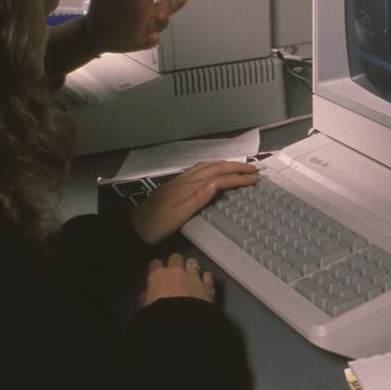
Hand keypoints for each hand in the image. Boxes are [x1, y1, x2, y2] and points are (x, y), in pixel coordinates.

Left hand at [85, 0, 191, 53]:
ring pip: (162, 23)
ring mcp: (146, 27)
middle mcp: (148, 10)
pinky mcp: (141, 41)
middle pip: (168, 5)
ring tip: (161, 14)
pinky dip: (152, 39)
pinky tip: (151, 36)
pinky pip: (151, 40)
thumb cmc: (102, 6)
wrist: (94, 32)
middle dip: (178, 0)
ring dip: (164, 19)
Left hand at [128, 160, 259, 245]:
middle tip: (254, 169)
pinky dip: (214, 167)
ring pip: (208, 166)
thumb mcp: (179, 216)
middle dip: (236, 166)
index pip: (219, 178)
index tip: (254, 179)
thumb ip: (198, 199)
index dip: (238, 178)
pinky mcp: (177, 183)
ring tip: (240, 167)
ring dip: (226, 164)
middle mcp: (186, 179)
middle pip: (215, 167)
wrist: (135, 225)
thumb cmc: (158, 225)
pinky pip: (201, 169)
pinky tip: (215, 171)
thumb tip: (217, 183)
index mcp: (189, 187)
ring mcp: (181, 180)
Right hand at [140, 252, 215, 306]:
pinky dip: (207, 277)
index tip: (157, 273)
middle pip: (175, 257)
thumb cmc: (158, 313)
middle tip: (175, 272)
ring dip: (191, 266)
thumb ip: (147, 298)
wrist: (181, 321)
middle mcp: (176, 271)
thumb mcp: (147, 307)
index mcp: (158, 275)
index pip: (155, 263)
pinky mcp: (206, 284)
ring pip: (192, 262)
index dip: (156, 268)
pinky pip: (208, 275)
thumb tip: (145, 296)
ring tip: (191, 274)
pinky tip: (206, 280)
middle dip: (175, 263)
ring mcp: (193, 276)